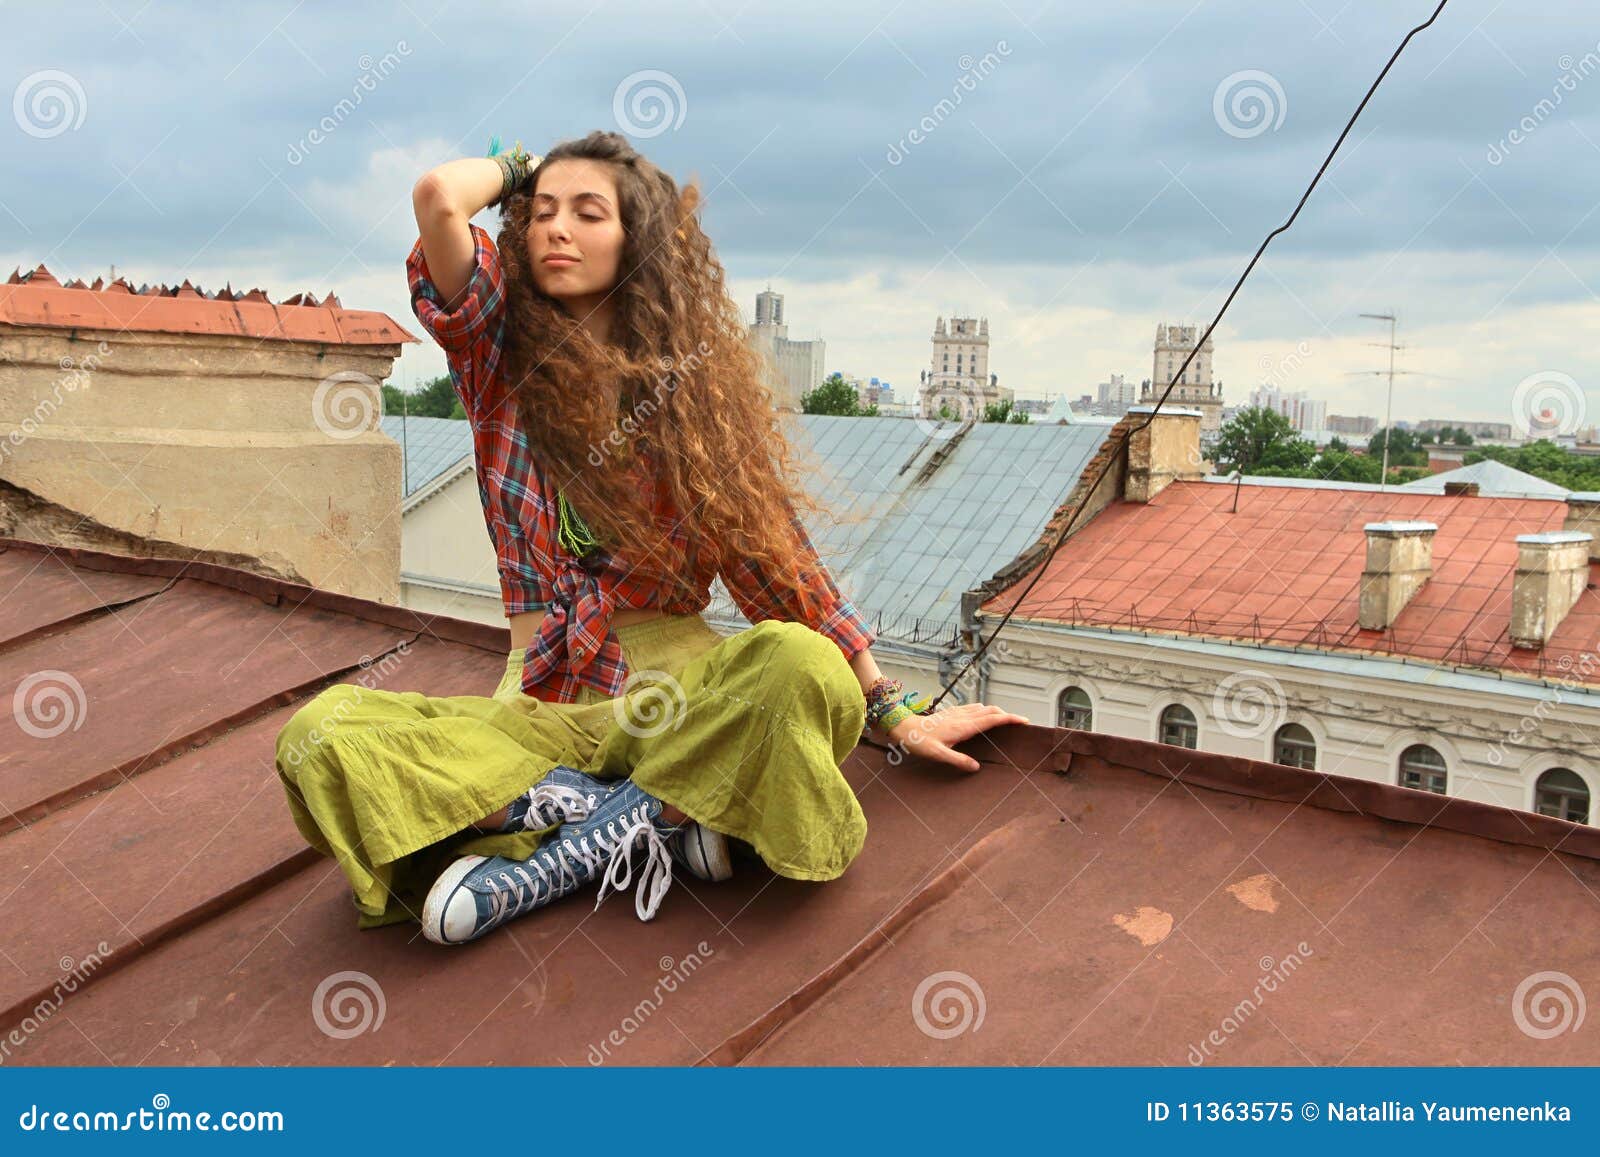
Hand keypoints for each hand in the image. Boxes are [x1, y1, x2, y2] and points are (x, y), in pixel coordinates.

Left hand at [881, 701, 1030, 772]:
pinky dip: (984, 711)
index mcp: (963, 726)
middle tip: (1019, 723)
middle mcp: (962, 717)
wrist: (903, 727)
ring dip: (996, 712)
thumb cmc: (918, 741)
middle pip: (991, 711)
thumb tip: (976, 767)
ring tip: (1005, 721)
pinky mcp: (951, 713)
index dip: (1009, 719)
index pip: (992, 719)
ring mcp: (957, 713)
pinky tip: (983, 716)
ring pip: (983, 708)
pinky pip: (973, 708)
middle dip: (1007, 715)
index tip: (1024, 721)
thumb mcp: (937, 755)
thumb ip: (957, 760)